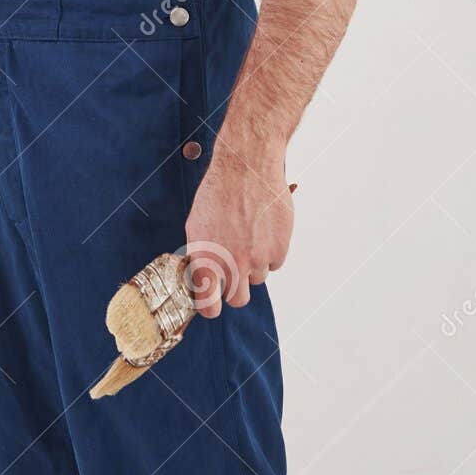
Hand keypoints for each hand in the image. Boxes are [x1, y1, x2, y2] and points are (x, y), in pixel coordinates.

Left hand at [183, 143, 294, 315]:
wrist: (246, 168)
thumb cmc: (218, 193)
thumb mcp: (196, 225)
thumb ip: (200, 256)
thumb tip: (203, 278)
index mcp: (207, 261)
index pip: (209, 306)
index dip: (211, 306)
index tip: (213, 303)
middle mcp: (233, 265)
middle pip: (238, 298)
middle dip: (235, 287)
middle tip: (234, 267)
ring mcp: (258, 259)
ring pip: (258, 278)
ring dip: (253, 264)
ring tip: (248, 234)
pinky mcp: (279, 249)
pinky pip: (275, 262)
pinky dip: (270, 251)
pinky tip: (262, 228)